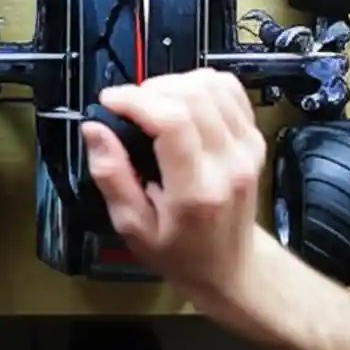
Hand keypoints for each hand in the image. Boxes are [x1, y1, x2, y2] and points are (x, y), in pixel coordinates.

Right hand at [83, 69, 267, 308]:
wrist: (230, 266)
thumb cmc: (177, 251)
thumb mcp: (133, 227)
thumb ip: (112, 177)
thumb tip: (94, 129)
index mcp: (196, 191)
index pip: (172, 123)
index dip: (136, 100)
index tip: (109, 102)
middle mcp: (228, 164)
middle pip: (192, 96)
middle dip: (150, 89)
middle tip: (128, 107)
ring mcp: (248, 148)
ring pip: (211, 85)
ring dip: (173, 84)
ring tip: (152, 105)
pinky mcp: (255, 138)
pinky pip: (229, 89)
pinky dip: (199, 85)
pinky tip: (180, 103)